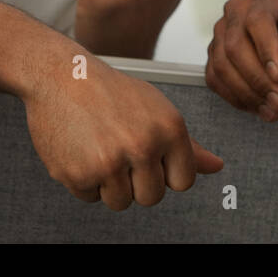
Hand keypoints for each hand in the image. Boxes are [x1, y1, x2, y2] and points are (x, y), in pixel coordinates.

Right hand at [23, 54, 223, 209]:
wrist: (60, 75)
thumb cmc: (109, 91)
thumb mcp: (155, 109)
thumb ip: (186, 144)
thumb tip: (217, 167)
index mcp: (169, 129)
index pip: (182, 182)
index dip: (163, 171)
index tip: (147, 154)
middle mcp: (143, 146)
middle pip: (151, 197)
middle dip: (135, 181)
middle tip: (118, 149)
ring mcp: (110, 162)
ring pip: (120, 202)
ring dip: (108, 183)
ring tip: (97, 147)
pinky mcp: (79, 174)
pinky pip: (89, 197)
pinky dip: (82, 179)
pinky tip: (79, 149)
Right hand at [205, 0, 277, 120]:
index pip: (258, 18)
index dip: (266, 48)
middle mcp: (238, 8)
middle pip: (235, 44)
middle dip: (257, 78)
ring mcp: (223, 30)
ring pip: (221, 63)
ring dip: (246, 92)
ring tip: (272, 110)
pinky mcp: (216, 52)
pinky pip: (214, 77)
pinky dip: (234, 97)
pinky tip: (257, 107)